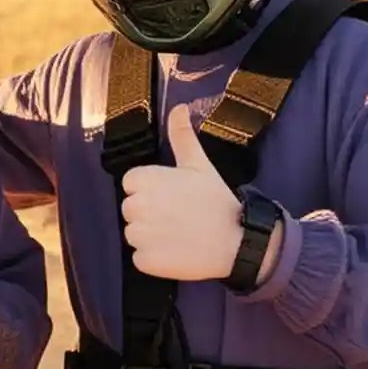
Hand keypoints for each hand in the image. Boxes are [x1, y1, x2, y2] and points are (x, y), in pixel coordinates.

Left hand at [121, 104, 244, 280]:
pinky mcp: (144, 261)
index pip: (132, 184)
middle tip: (179, 215)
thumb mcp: (198, 163)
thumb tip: (179, 107)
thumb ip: (182, 135)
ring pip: (134, 234)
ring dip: (151, 236)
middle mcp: (135, 207)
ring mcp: (139, 236)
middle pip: (131, 209)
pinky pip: (140, 258)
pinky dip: (155, 258)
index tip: (173, 197)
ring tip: (179, 233)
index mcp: (143, 180)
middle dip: (150, 213)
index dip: (152, 190)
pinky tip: (177, 250)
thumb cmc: (216, 200)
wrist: (236, 241)